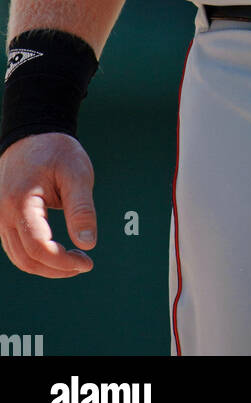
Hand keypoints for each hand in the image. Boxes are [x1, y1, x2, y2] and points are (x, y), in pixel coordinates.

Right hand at [0, 133, 96, 277]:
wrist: (33, 133)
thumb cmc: (58, 151)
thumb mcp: (77, 173)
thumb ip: (82, 209)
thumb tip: (88, 244)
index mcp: (20, 201)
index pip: (38, 246)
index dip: (63, 261)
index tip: (88, 262)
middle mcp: (3, 213)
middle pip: (26, 259)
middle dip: (56, 268)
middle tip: (84, 264)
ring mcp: (0, 217)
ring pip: (18, 257)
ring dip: (46, 266)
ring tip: (75, 259)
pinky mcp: (4, 218)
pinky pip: (16, 247)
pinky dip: (36, 256)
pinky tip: (59, 252)